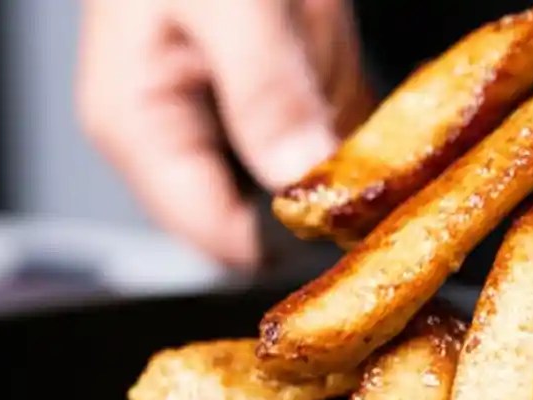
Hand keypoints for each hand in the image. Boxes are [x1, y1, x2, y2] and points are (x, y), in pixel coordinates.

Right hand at [76, 0, 371, 267]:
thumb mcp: (229, 3)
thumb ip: (263, 90)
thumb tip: (300, 176)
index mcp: (141, 125)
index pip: (212, 237)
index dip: (284, 243)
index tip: (351, 224)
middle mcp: (183, 136)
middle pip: (260, 224)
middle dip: (323, 210)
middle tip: (384, 188)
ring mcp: (231, 119)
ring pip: (301, 190)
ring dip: (350, 179)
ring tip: (391, 152)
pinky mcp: (273, 98)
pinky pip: (324, 144)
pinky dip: (364, 143)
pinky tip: (392, 130)